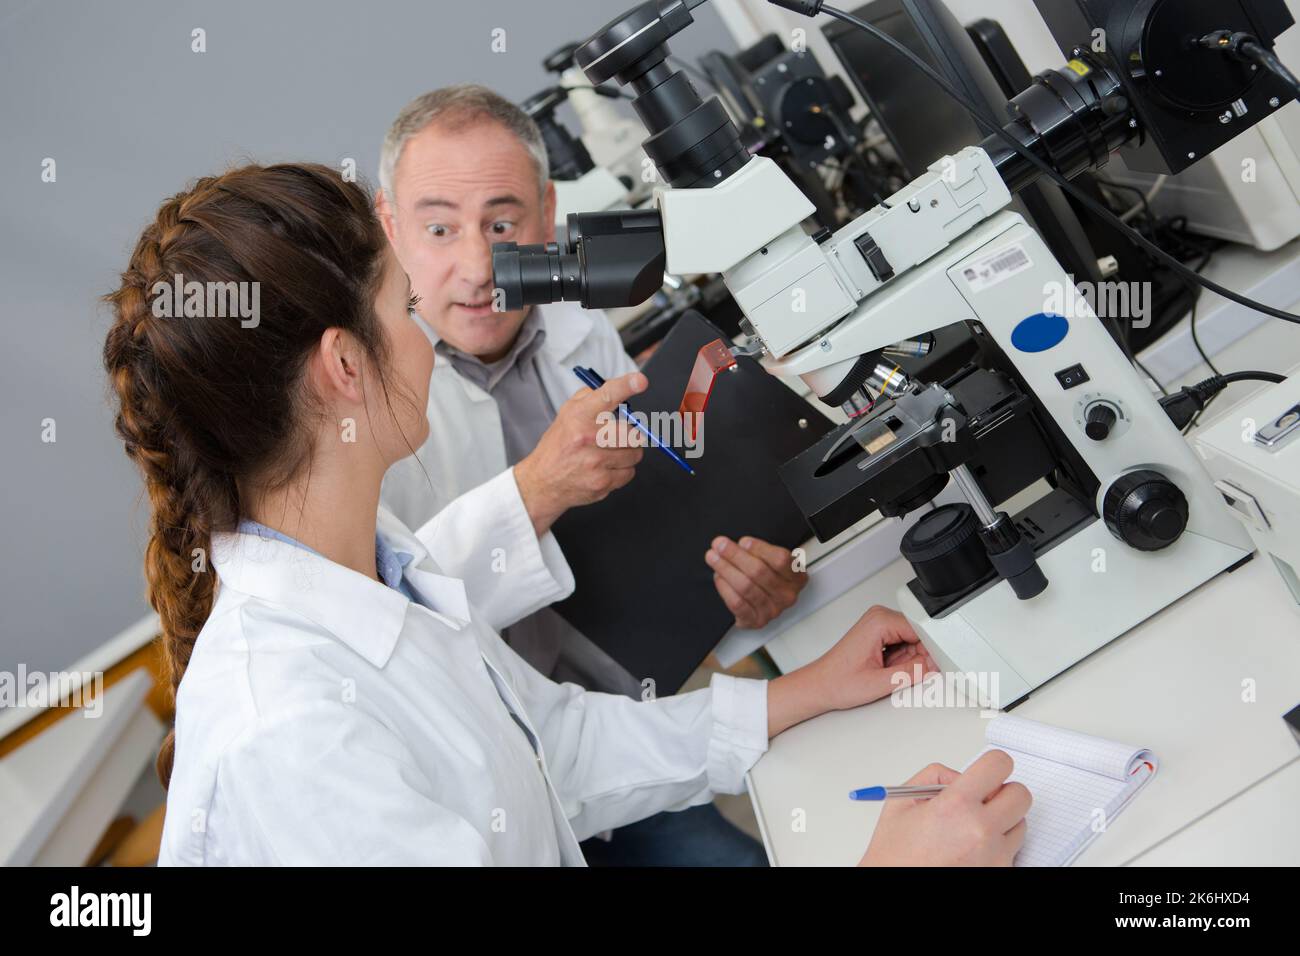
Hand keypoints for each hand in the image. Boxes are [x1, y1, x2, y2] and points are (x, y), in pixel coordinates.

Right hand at [514, 371, 647, 534]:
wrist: (542, 482)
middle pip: (632, 431)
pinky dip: (623, 470)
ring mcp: (595, 462)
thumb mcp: (567, 413)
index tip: (640, 381)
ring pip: (635, 453)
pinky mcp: (602, 482)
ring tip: (608, 454)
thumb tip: (620, 387)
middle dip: (629, 434)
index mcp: (579, 416)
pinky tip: (606, 468)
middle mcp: (588, 437)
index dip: (627, 386)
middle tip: (617, 437)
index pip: (607, 395)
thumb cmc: (559, 446)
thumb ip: (592, 397)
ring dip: (627, 453)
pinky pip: (630, 472)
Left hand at [706, 536, 806, 628]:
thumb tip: (737, 545)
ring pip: (746, 587)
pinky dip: (725, 588)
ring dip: (725, 569)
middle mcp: (787, 595)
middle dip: (735, 555)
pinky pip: (737, 603)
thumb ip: (759, 552)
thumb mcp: (770, 561)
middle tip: (719, 545)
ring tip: (713, 557)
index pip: (780, 559)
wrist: (762, 603)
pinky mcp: (757, 621)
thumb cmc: (767, 577)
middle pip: (759, 572)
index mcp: (797, 576)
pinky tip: (718, 577)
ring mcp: (773, 610)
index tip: (743, 541)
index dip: (760, 548)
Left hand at [765, 605, 936, 737]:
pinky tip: (886, 670)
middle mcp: (879, 618)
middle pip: (918, 636)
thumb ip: (911, 673)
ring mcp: (878, 625)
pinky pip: (903, 646)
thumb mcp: (880, 683)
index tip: (933, 667)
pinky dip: (900, 661)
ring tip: (887, 673)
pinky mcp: (878, 635)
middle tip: (900, 675)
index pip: (922, 629)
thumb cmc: (837, 682)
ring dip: (908, 661)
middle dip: (916, 658)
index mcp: (879, 621)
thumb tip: (933, 666)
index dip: (930, 651)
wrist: (819, 686)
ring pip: (912, 643)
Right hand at [860, 751, 1030, 865]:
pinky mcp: (1000, 873)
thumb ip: (935, 777)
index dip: (994, 763)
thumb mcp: (902, 802)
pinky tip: (971, 850)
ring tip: (972, 830)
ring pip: (1020, 824)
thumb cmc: (896, 854)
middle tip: (983, 800)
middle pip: (1021, 795)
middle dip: (1004, 793)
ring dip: (1002, 822)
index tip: (989, 770)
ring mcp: (994, 857)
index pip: (999, 765)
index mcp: (955, 806)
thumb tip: (963, 776)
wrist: (894, 883)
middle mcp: (980, 831)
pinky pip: (1013, 851)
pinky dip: (997, 847)